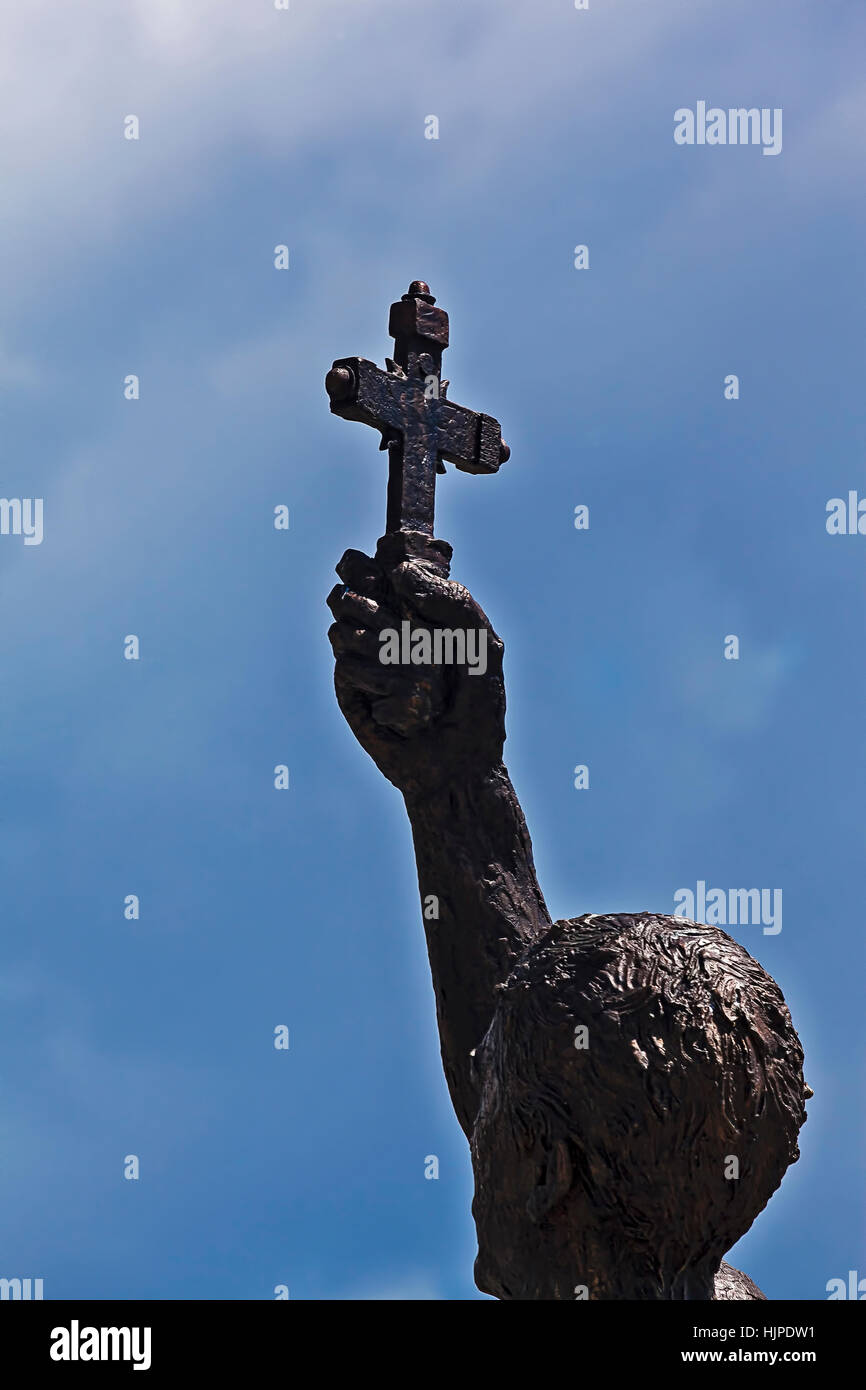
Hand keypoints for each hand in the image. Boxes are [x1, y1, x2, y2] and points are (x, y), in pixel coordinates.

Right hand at [327, 534, 505, 796]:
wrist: (460, 765)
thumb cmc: (476, 705)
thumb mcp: (481, 643)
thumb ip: (452, 600)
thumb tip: (401, 571)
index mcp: (417, 608)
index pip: (383, 564)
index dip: (378, 556)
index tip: (390, 561)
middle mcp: (385, 625)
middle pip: (352, 581)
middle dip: (369, 590)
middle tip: (397, 619)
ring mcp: (363, 653)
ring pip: (346, 618)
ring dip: (382, 639)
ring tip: (415, 671)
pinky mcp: (348, 685)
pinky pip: (348, 661)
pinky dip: (378, 676)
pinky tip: (403, 699)